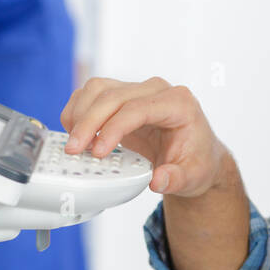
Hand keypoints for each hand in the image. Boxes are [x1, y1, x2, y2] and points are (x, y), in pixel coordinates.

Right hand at [59, 76, 228, 197]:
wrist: (195, 154)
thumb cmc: (196, 160)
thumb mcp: (193, 176)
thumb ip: (176, 179)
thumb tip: (157, 181)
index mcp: (179, 103)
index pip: (138, 108)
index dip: (113, 128)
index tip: (98, 152)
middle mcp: (156, 90)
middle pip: (113, 96)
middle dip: (88, 122)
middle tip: (74, 150)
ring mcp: (137, 90)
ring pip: (98, 88)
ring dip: (80, 113)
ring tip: (73, 143)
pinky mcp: (121, 95)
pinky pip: (92, 93)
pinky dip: (78, 110)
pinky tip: (74, 133)